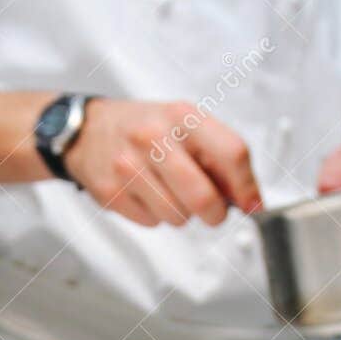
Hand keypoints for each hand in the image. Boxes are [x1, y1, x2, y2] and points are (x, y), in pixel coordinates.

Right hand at [64, 99, 263, 226]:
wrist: (88, 131)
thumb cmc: (145, 129)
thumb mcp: (184, 125)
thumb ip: (218, 157)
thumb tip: (247, 199)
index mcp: (182, 116)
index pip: (232, 153)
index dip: (247, 187)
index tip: (253, 205)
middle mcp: (154, 138)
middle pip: (204, 197)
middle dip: (215, 213)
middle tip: (213, 212)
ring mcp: (129, 167)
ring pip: (178, 216)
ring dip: (181, 213)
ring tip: (167, 191)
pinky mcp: (112, 192)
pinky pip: (152, 223)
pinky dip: (155, 215)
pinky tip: (144, 193)